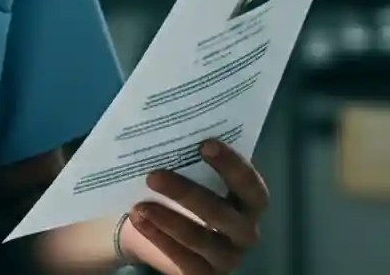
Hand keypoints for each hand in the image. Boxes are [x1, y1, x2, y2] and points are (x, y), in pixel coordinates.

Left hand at [126, 139, 268, 274]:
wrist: (156, 228)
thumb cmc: (179, 193)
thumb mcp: (187, 176)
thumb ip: (187, 159)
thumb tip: (162, 129)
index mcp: (248, 203)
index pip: (250, 185)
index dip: (232, 165)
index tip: (204, 144)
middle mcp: (244, 231)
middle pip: (222, 214)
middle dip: (188, 194)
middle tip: (153, 176)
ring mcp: (227, 257)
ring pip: (201, 240)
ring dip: (169, 220)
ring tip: (139, 205)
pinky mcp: (204, 273)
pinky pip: (184, 260)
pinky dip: (159, 239)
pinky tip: (140, 221)